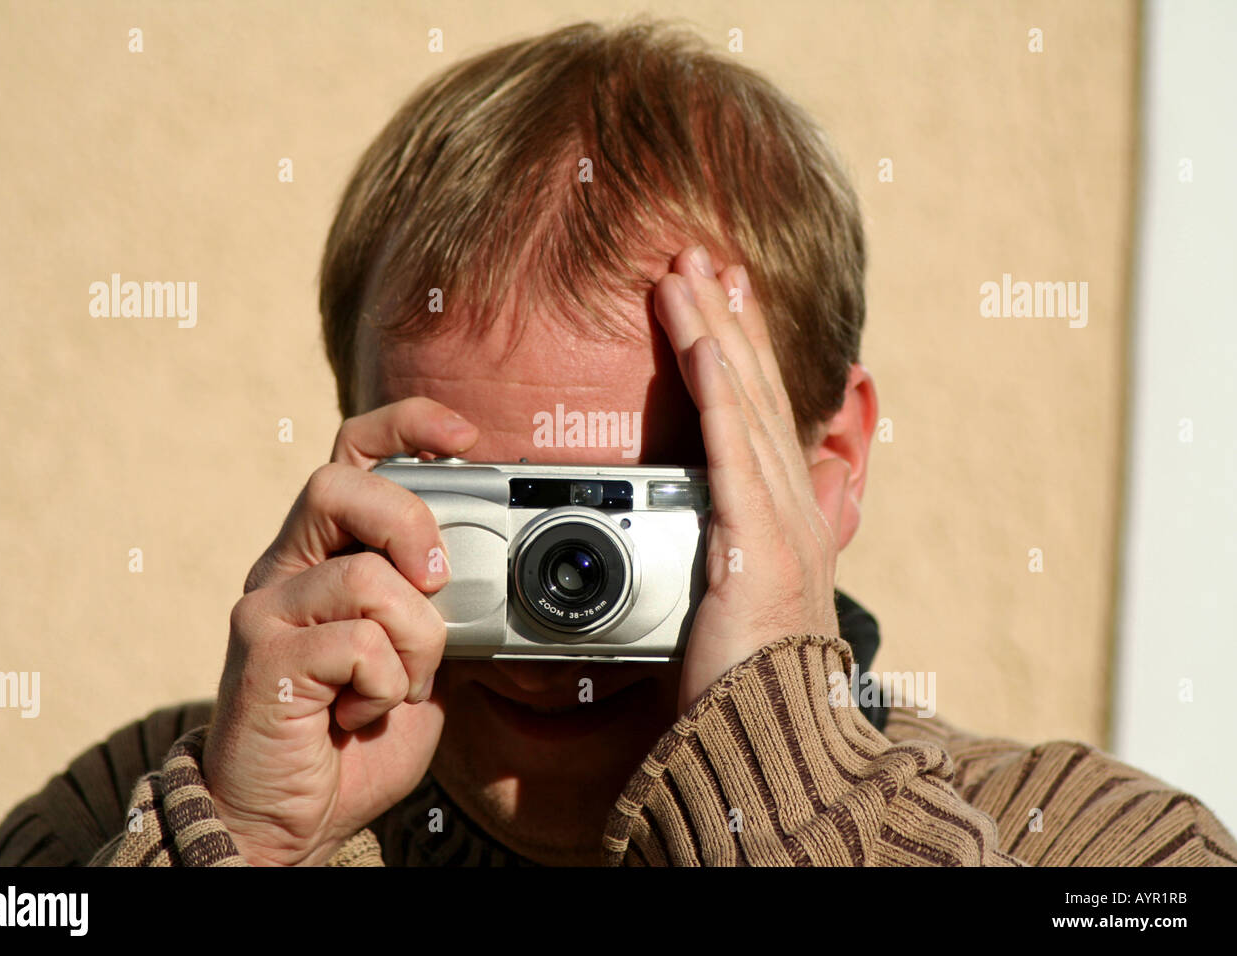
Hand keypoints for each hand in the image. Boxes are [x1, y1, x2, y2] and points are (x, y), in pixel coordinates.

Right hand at [201, 398, 478, 864]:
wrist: (287, 818)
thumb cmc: (351, 737)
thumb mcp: (414, 660)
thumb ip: (433, 610)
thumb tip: (480, 572)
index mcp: (323, 556)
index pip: (349, 457)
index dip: (404, 427)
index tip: (461, 437)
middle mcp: (285, 569)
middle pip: (336, 484)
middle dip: (407, 524)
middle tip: (433, 583)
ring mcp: (266, 608)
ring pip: (366, 577)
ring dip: (414, 643)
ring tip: (396, 687)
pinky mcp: (263, 655)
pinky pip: (357, 643)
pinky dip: (386, 685)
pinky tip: (360, 713)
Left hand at [653, 245, 852, 714]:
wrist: (772, 745)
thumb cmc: (748, 688)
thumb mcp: (737, 608)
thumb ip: (721, 559)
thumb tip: (699, 541)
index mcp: (783, 519)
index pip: (757, 417)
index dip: (739, 354)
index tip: (719, 303)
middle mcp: (789, 507)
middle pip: (754, 392)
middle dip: (729, 318)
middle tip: (703, 256)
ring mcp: (778, 519)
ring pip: (743, 401)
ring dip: (716, 329)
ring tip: (691, 270)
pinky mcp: (755, 538)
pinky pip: (731, 444)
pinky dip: (717, 385)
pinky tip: (700, 336)